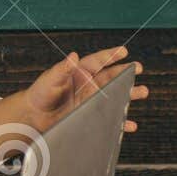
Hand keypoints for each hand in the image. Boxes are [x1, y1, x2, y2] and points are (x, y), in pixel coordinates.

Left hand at [26, 44, 149, 133]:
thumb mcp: (50, 79)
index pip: (98, 61)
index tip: (123, 51)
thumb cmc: (40, 94)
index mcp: (80, 73)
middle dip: (126, 72)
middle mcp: (89, 85)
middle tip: (139, 68)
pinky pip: (110, 119)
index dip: (110, 55)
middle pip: (112, 76)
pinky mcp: (91, 116)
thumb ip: (62, 68)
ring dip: (129, 94)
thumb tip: (73, 55)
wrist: (34, 117)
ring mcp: (92, 101)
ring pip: (115, 95)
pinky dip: (120, 122)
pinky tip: (130, 124)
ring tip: (143, 91)